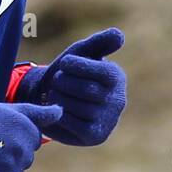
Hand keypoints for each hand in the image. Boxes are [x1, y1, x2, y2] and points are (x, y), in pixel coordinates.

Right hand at [0, 102, 62, 171]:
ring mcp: (16, 167)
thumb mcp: (7, 110)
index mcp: (28, 128)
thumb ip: (37, 113)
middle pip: (25, 157)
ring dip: (3, 168)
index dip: (12, 137)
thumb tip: (61, 112)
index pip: (32, 140)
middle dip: (9, 153)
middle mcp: (26, 147)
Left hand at [14, 28, 126, 146]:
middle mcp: (118, 100)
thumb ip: (99, 42)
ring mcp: (108, 120)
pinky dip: (58, 113)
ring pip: (76, 106)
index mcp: (116, 77)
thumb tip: (119, 35)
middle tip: (57, 80)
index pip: (100, 71)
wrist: (52, 98)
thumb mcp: (82, 52)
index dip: (76, 65)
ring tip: (56, 93)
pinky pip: (70, 122)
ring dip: (57, 97)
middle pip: (85, 89)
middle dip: (63, 81)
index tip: (64, 63)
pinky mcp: (95, 136)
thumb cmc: (69, 73)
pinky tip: (57, 108)